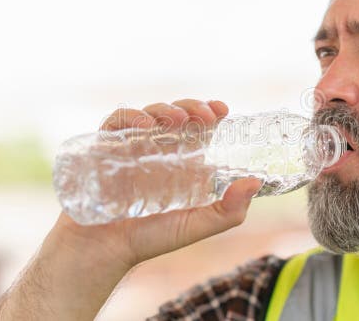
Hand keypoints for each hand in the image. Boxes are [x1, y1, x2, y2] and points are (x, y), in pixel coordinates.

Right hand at [0, 99, 261, 320]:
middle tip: (206, 113)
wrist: (102, 251)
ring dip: (166, 108)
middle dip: (192, 106)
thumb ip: (229, 211)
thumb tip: (255, 182)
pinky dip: (130, 117)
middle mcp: (157, 150)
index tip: (222, 110)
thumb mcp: (196, 226)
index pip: (198, 128)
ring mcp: (130, 147)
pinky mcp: (104, 147)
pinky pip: (116, 122)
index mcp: (180, 162)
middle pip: (176, 114)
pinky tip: (145, 126)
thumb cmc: (149, 239)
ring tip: (178, 119)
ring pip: (150, 113)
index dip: (210, 112)